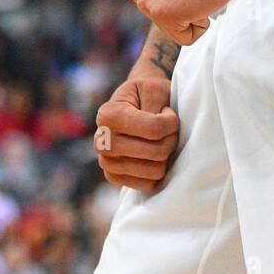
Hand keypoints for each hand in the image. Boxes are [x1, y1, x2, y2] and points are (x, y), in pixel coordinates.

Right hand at [94, 77, 178, 192]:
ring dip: (167, 155)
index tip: (168, 112)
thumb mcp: (154, 89)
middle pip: (157, 152)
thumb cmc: (147, 94)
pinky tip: (151, 154)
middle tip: (167, 128)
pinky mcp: (115, 178)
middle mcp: (102, 142)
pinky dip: (158, 169)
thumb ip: (157, 108)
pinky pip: (149, 184)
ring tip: (159, 139)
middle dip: (171, 138)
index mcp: (108, 115)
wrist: (134, 103)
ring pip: (156, 170)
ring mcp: (106, 163)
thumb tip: (159, 133)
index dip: (171, 122)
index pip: (154, 129)